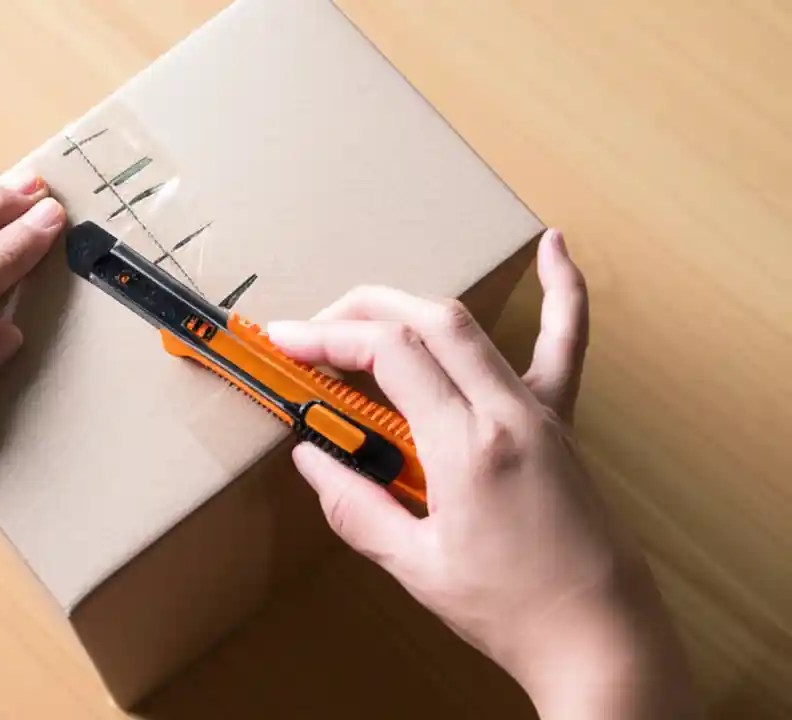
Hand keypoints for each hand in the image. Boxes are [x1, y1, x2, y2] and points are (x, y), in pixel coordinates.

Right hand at [267, 231, 696, 718]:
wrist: (599, 636)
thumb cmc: (511, 610)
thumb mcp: (415, 565)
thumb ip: (357, 507)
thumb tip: (311, 460)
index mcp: (467, 448)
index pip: (389, 356)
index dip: (328, 338)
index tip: (286, 343)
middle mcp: (507, 413)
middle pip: (426, 322)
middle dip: (359, 311)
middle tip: (312, 332)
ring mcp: (540, 410)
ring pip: (472, 326)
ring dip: (410, 307)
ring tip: (364, 312)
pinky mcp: (561, 420)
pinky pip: (566, 342)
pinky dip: (562, 290)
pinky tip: (555, 245)